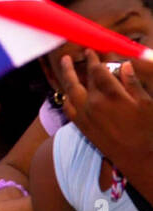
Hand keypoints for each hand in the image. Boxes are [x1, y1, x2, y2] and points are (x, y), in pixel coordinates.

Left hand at [57, 50, 152, 174]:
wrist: (139, 159)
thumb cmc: (148, 131)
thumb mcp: (147, 104)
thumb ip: (134, 83)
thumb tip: (125, 65)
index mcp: (111, 96)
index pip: (97, 71)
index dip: (93, 59)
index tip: (92, 51)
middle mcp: (93, 104)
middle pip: (80, 79)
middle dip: (77, 65)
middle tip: (75, 54)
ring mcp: (84, 116)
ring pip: (69, 91)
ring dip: (67, 76)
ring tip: (65, 65)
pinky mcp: (82, 127)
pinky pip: (68, 107)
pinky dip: (66, 96)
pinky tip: (67, 92)